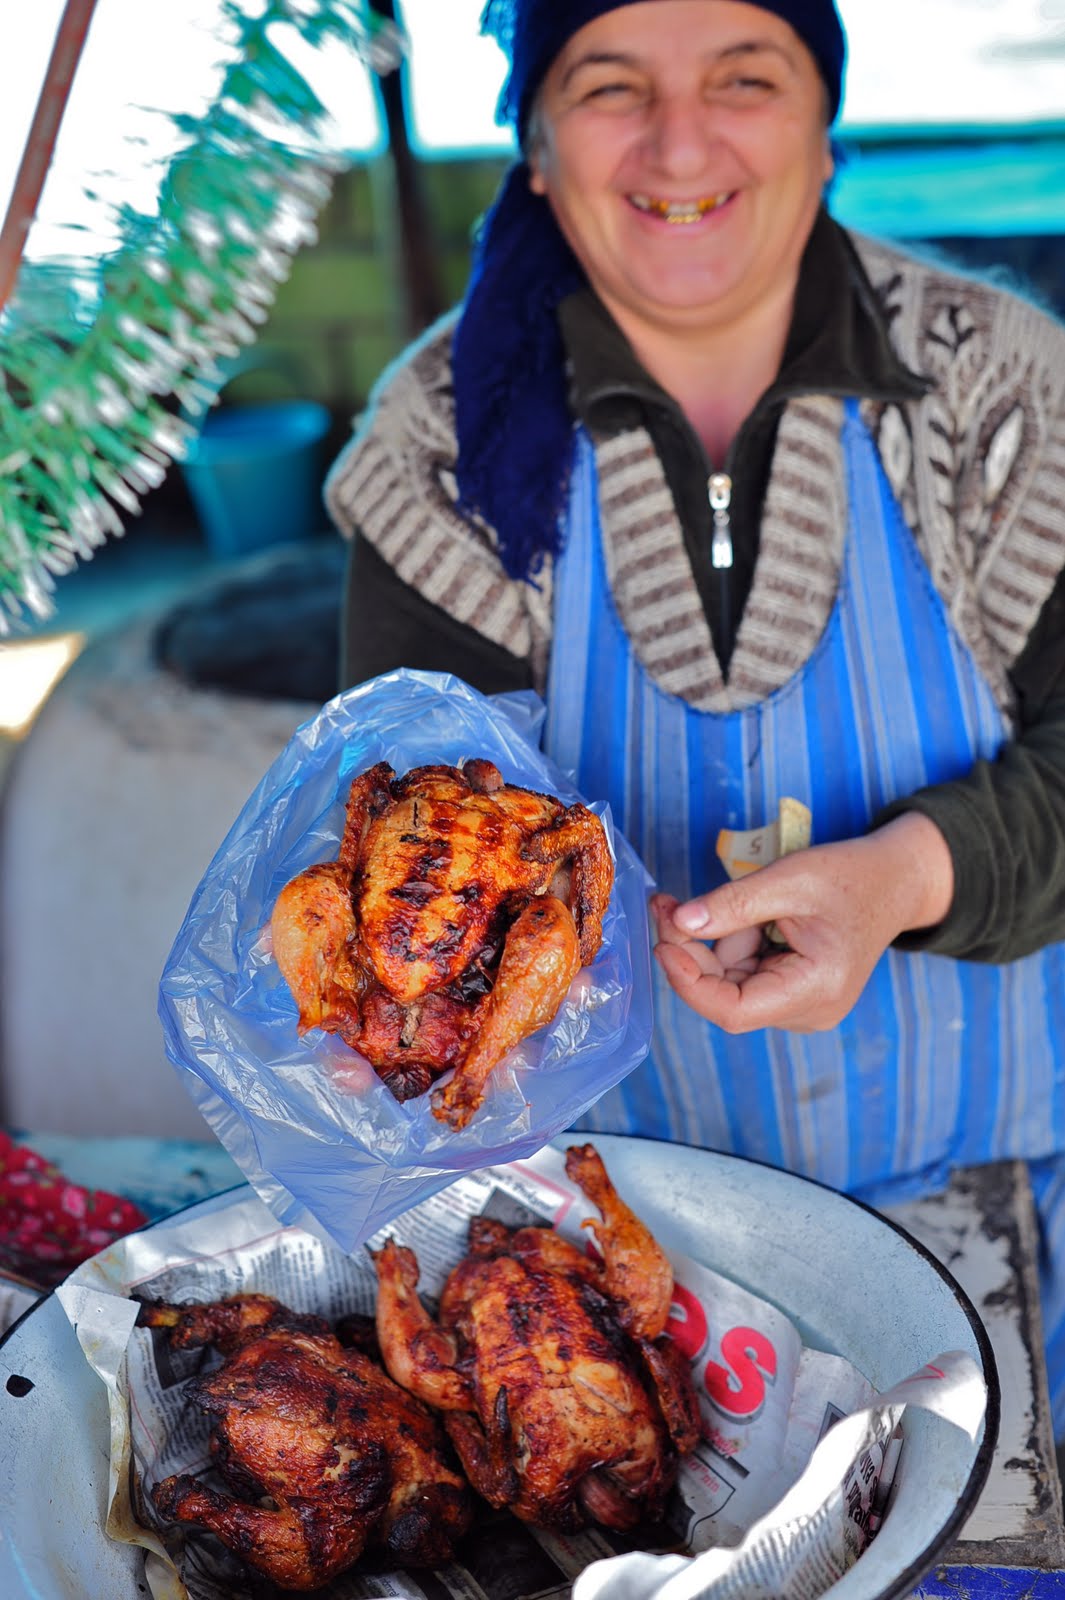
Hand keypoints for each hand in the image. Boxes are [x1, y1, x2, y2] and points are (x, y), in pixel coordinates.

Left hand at [651, 813, 953, 1033]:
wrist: (895, 880)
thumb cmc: (853, 876)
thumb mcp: (791, 879)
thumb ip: (733, 904)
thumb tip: (679, 923)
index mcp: (816, 990)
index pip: (734, 1011)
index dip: (689, 982)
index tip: (662, 942)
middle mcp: (809, 1010)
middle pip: (726, 994)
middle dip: (691, 950)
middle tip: (664, 903)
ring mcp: (801, 1004)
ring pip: (730, 981)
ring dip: (710, 941)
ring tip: (707, 899)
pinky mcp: (792, 990)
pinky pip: (744, 972)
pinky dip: (728, 942)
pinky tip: (729, 914)